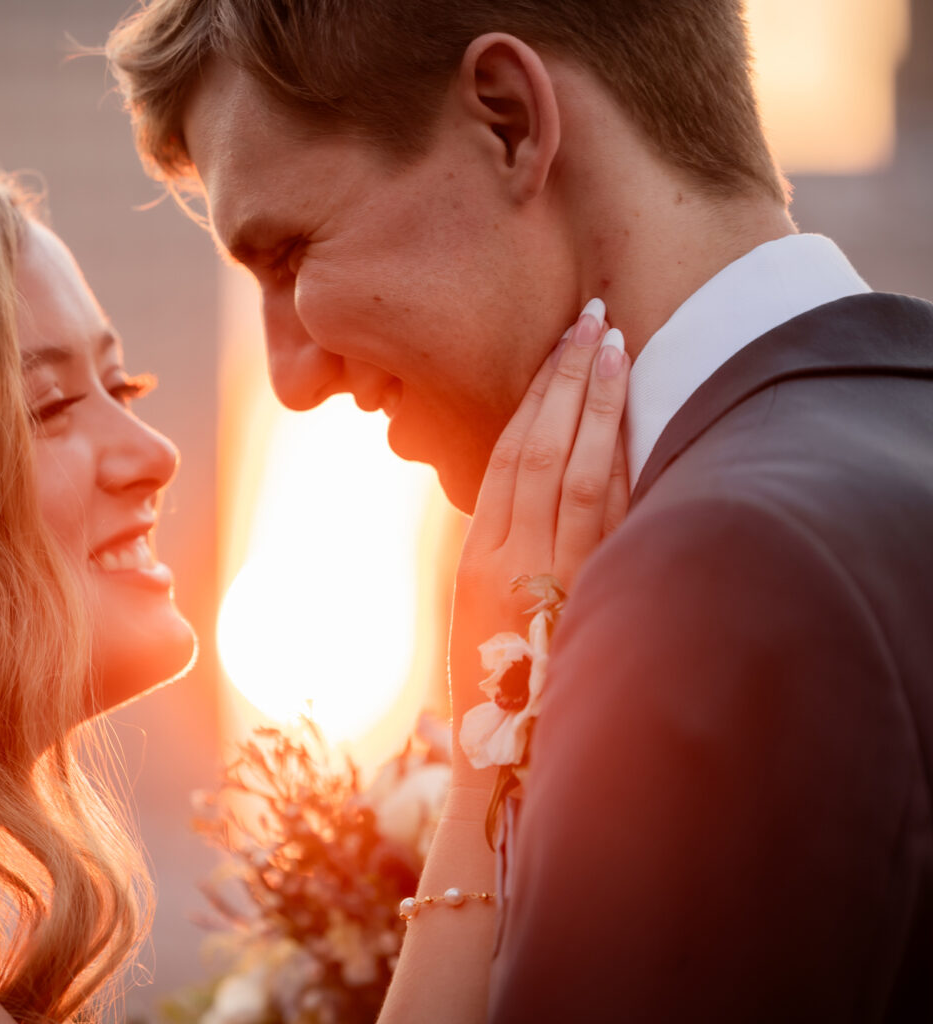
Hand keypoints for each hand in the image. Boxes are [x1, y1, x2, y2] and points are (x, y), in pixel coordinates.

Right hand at [448, 300, 629, 784]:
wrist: (512, 760)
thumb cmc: (495, 687)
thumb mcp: (478, 611)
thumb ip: (500, 546)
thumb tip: (523, 486)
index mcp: (478, 561)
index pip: (508, 455)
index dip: (535, 395)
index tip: (558, 346)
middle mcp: (513, 561)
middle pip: (543, 448)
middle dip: (569, 380)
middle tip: (591, 320)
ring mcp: (558, 577)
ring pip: (579, 471)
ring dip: (599, 405)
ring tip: (615, 348)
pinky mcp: (597, 596)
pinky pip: (612, 516)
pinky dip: (622, 461)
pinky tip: (634, 420)